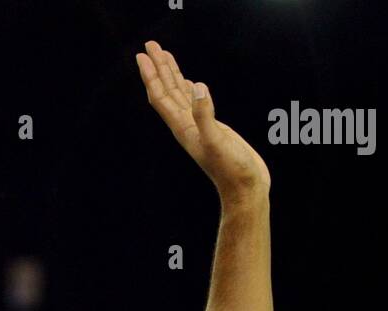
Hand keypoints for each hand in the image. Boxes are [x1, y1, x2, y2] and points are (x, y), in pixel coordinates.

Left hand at [136, 41, 269, 201]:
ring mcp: (199, 126)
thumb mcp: (217, 141)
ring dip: (171, 74)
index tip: (142, 55)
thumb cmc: (232, 170)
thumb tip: (198, 86)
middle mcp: (187, 125)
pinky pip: (195, 103)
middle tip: (150, 44)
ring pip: (180, 94)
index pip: (161, 97)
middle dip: (158, 68)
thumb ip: (205, 115)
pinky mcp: (212, 127)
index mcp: (184, 128)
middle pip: (167, 91)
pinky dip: (188, 89)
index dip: (151, 76)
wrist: (245, 188)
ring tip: (163, 55)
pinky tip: (188, 82)